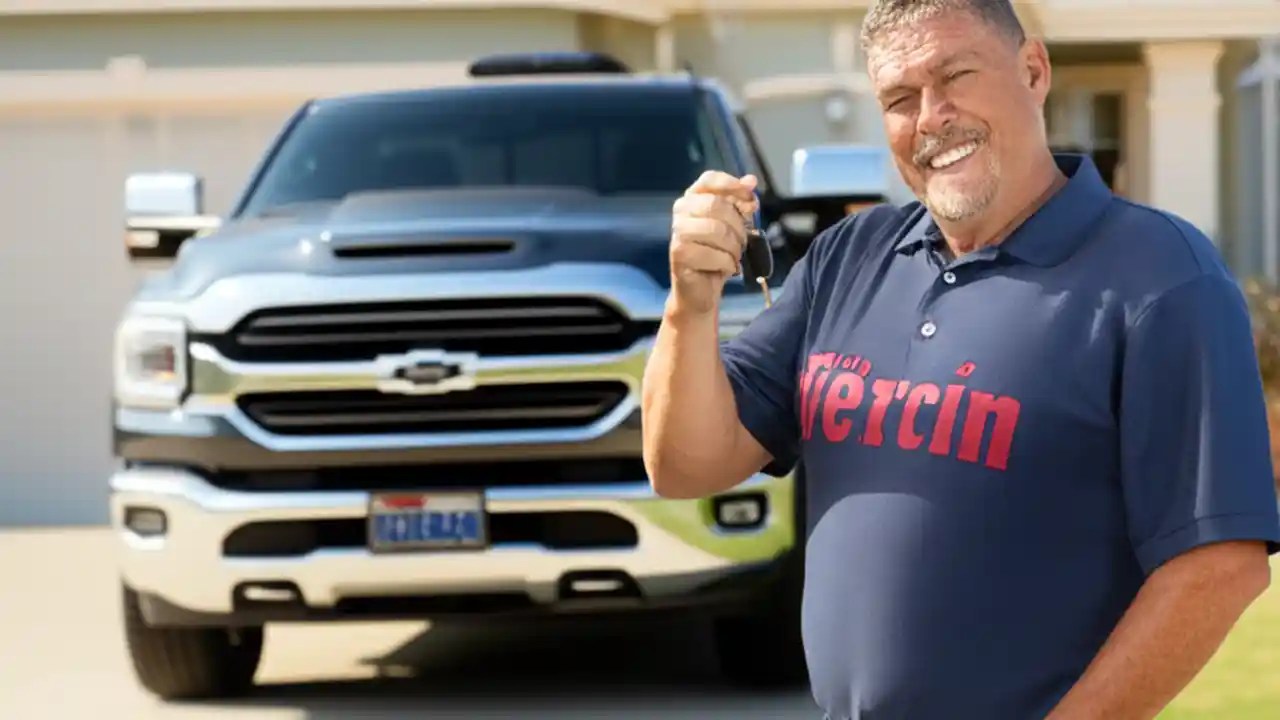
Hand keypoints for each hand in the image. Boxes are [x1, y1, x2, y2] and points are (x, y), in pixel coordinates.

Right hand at [669, 171, 759, 315]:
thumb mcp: (734, 225)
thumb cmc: (717, 253)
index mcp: (693, 198)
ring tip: (733, 256)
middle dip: (738, 225)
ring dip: (734, 247)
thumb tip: (750, 181)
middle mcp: (681, 210)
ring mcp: (678, 232)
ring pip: (717, 230)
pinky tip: (725, 267)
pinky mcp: (679, 254)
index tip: (751, 201)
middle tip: (742, 241)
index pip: (710, 179)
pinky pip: (714, 253)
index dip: (732, 186)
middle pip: (717, 205)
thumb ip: (741, 202)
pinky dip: (727, 263)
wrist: (700, 288)